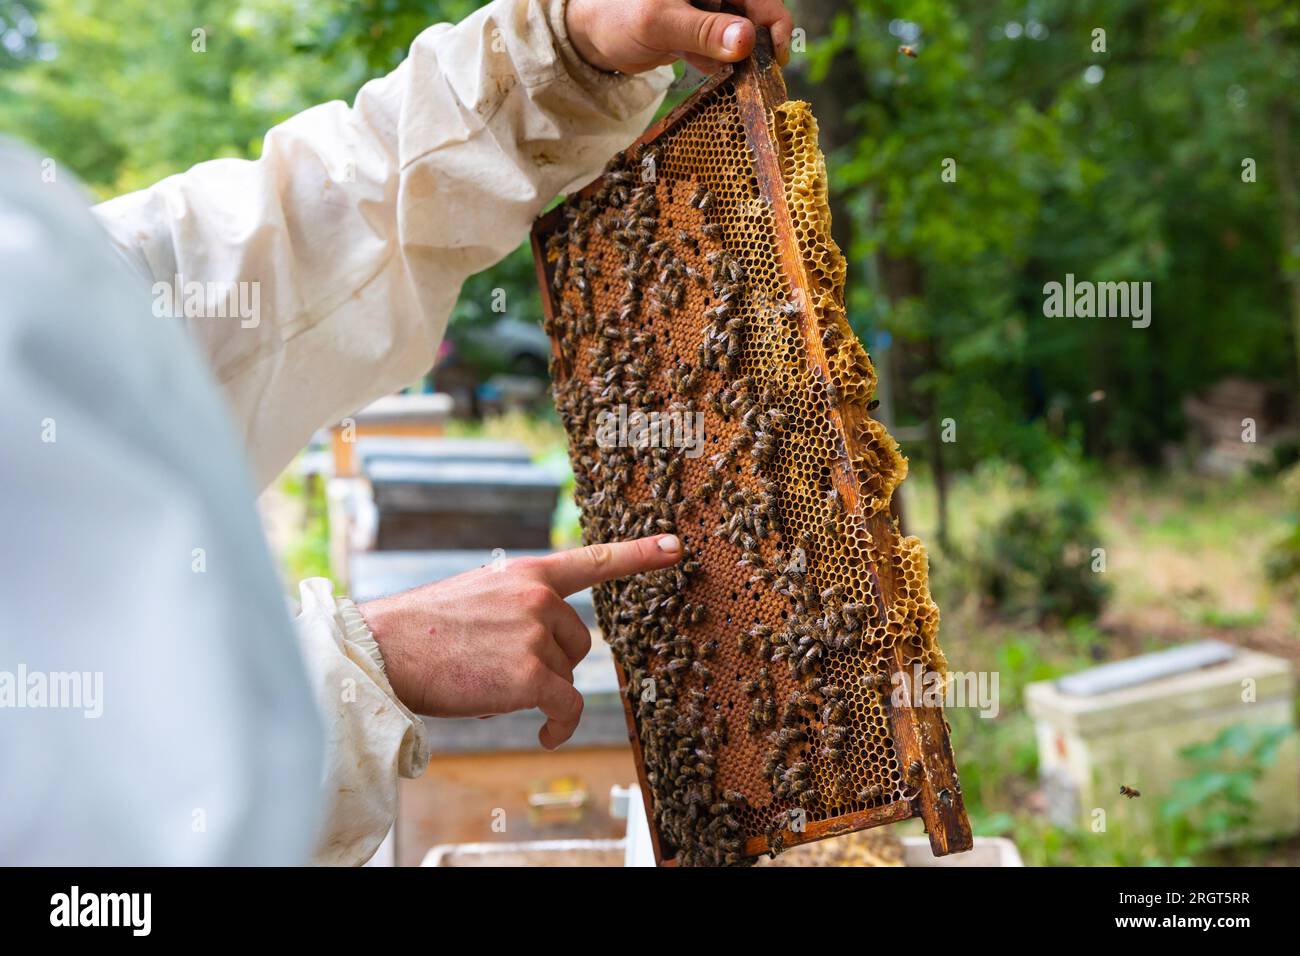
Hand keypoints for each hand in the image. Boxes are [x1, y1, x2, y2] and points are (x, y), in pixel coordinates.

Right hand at [360, 534, 682, 748]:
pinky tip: (545, 737)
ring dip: (541, 691)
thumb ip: (518, 609)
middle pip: (579, 642)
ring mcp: (536, 635)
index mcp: (526, 573)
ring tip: (490, 684)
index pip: (592, 560)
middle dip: (552, 663)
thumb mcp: (478, 598)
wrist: (382, 651)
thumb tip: (547, 650)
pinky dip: (559, 727)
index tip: (675, 546)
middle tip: (502, 668)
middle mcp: (538, 598)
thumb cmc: (422, 631)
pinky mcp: (531, 676)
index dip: (638, 554)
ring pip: (567, 676)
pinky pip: (565, 709)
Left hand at [566, 0, 793, 74]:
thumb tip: (746, 40)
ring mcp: (707, 13)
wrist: (588, 35)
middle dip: (757, 47)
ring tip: (732, 78)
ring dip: (740, 60)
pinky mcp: (698, 34)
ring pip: (740, 37)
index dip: (775, 23)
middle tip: (759, 78)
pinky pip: (721, 51)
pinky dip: (721, 66)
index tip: (776, 56)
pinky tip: (712, 74)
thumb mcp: (660, 22)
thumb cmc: (616, 15)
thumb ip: (703, 31)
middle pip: (755, 16)